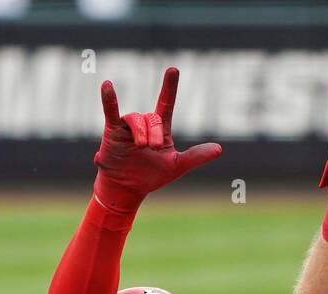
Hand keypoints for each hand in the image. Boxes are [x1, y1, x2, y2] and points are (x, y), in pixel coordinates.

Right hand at [93, 67, 221, 212]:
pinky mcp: (112, 131)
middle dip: (154, 133)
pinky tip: (107, 85)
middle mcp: (143, 124)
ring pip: (135, 118)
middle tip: (154, 149)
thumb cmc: (151, 176)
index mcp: (160, 129)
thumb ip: (196, 156)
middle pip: (152, 118)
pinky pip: (110, 111)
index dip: (169, 87)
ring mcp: (127, 127)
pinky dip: (109, 99)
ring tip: (141, 147)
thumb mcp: (177, 166)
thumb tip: (219, 149)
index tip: (173, 70)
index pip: (166, 103)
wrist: (128, 189)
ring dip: (140, 133)